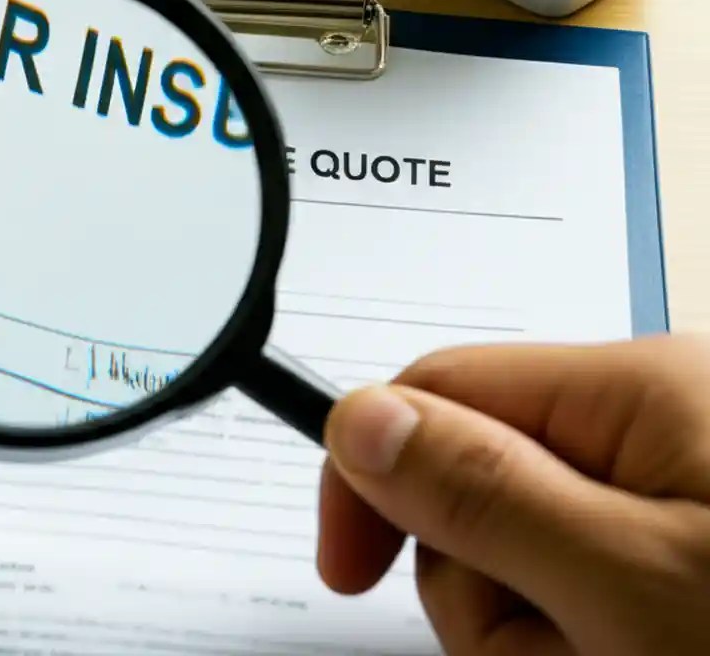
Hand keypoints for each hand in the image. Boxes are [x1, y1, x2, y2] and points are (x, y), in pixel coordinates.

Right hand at [317, 334, 709, 655]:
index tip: (348, 574)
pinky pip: (569, 598)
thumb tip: (357, 418)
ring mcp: (662, 502)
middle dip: (490, 594)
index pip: (437, 393)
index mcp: (635, 391)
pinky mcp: (671, 562)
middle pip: (471, 495)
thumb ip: (486, 492)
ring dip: (538, 639)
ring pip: (514, 564)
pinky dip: (579, 649)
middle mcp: (644, 431)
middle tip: (578, 654)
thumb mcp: (632, 577)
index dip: (373, 481)